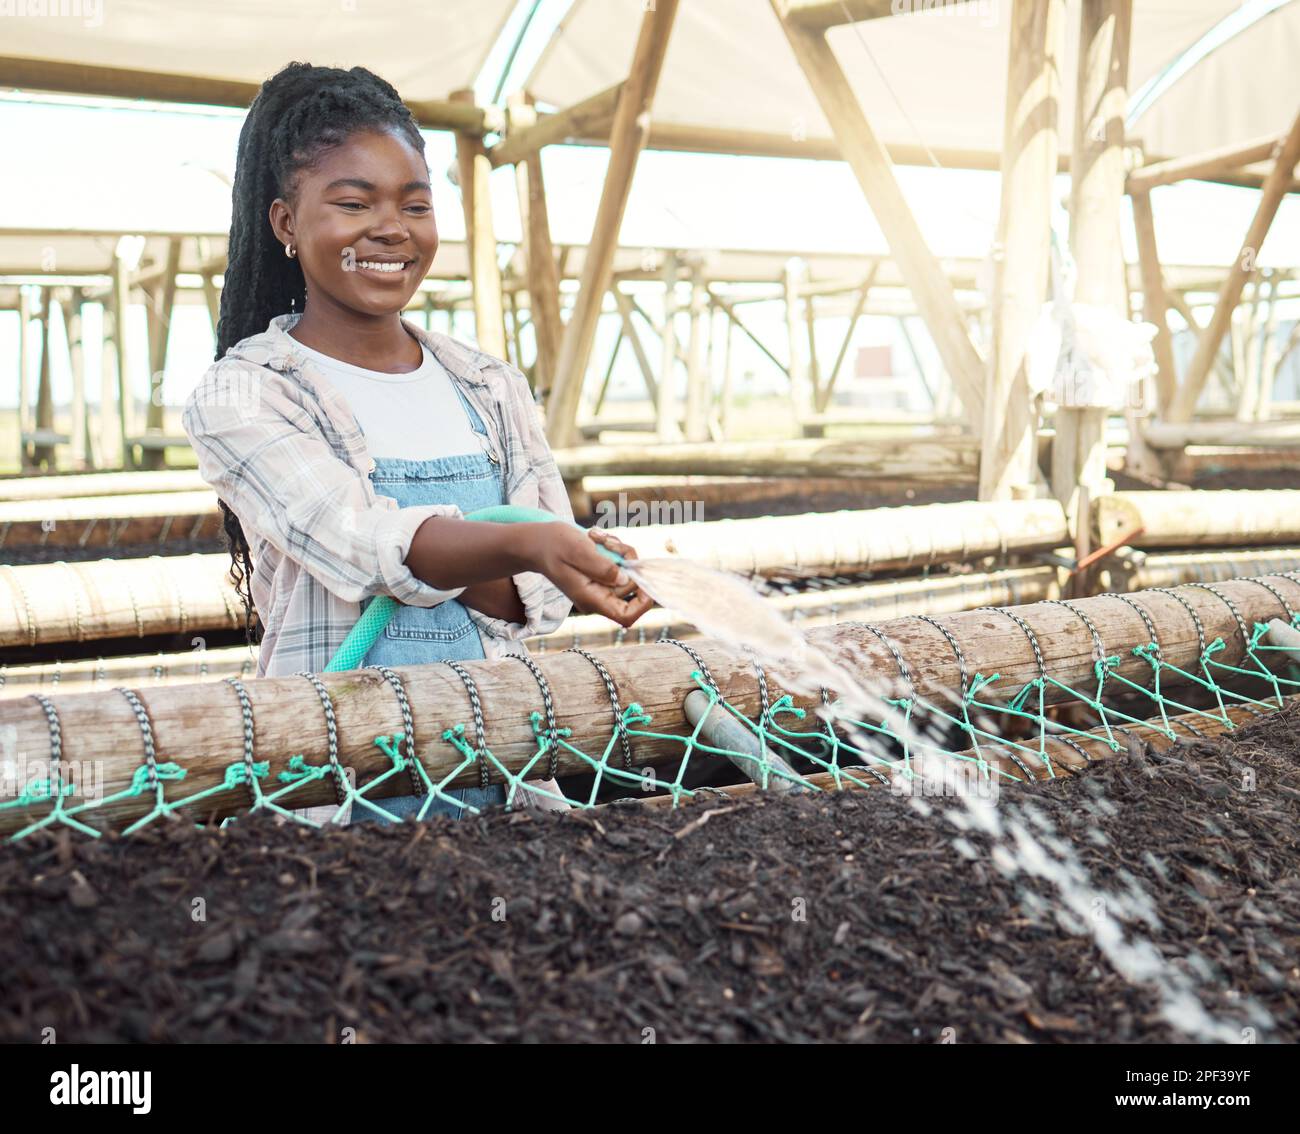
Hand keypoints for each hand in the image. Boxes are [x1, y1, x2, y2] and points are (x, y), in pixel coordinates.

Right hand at [525, 524, 654, 627]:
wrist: (538, 542)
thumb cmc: (553, 546)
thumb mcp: (579, 551)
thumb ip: (603, 567)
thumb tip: (625, 578)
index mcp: (592, 599)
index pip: (626, 616)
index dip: (643, 602)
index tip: (642, 576)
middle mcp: (598, 596)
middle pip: (631, 586)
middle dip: (628, 560)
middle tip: (609, 543)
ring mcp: (599, 585)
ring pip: (627, 571)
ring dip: (619, 551)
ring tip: (598, 538)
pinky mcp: (600, 574)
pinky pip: (619, 563)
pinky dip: (614, 548)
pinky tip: (597, 539)